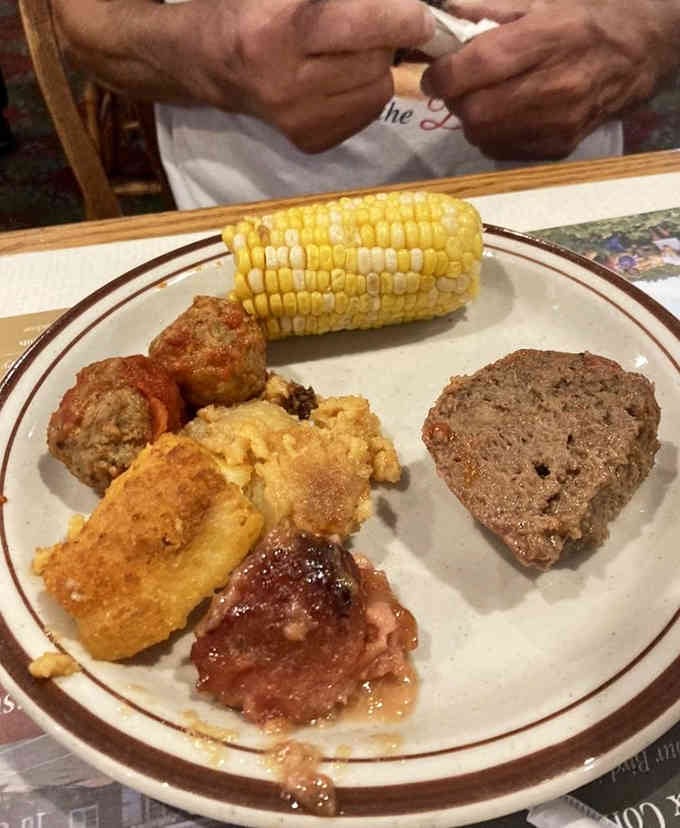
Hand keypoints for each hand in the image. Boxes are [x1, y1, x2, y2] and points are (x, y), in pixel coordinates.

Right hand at [173, 0, 433, 152]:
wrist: (214, 63)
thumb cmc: (250, 9)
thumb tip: (397, 3)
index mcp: (276, 35)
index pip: (355, 25)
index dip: (398, 17)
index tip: (420, 15)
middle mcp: (287, 86)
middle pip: (373, 61)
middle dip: (384, 38)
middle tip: (366, 26)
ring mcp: (300, 121)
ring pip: (377, 90)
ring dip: (376, 65)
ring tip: (349, 52)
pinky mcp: (310, 141)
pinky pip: (367, 113)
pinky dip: (365, 91)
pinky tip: (342, 78)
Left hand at [420, 0, 679, 159]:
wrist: (633, 55)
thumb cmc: (579, 21)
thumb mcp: (537, 1)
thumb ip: (485, 10)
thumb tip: (439, 18)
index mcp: (549, 38)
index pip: (478, 66)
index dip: (445, 75)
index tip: (436, 74)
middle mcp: (555, 85)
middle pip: (476, 110)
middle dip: (455, 101)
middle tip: (457, 88)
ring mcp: (557, 122)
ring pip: (483, 135)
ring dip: (471, 119)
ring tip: (481, 99)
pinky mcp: (557, 146)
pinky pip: (501, 149)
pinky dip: (490, 134)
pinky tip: (502, 115)